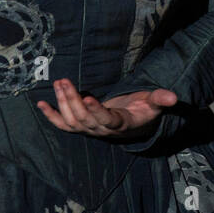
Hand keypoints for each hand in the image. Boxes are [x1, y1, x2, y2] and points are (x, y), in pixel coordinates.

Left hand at [37, 78, 176, 139]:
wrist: (133, 125)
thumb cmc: (143, 111)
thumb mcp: (153, 105)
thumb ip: (160, 100)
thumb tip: (173, 96)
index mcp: (120, 124)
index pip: (106, 120)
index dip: (97, 111)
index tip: (88, 98)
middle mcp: (101, 131)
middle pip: (83, 119)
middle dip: (72, 100)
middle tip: (64, 81)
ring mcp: (89, 130)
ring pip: (72, 121)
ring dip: (62, 103)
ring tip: (58, 83)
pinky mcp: (81, 127)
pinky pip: (63, 126)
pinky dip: (50, 116)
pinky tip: (40, 104)